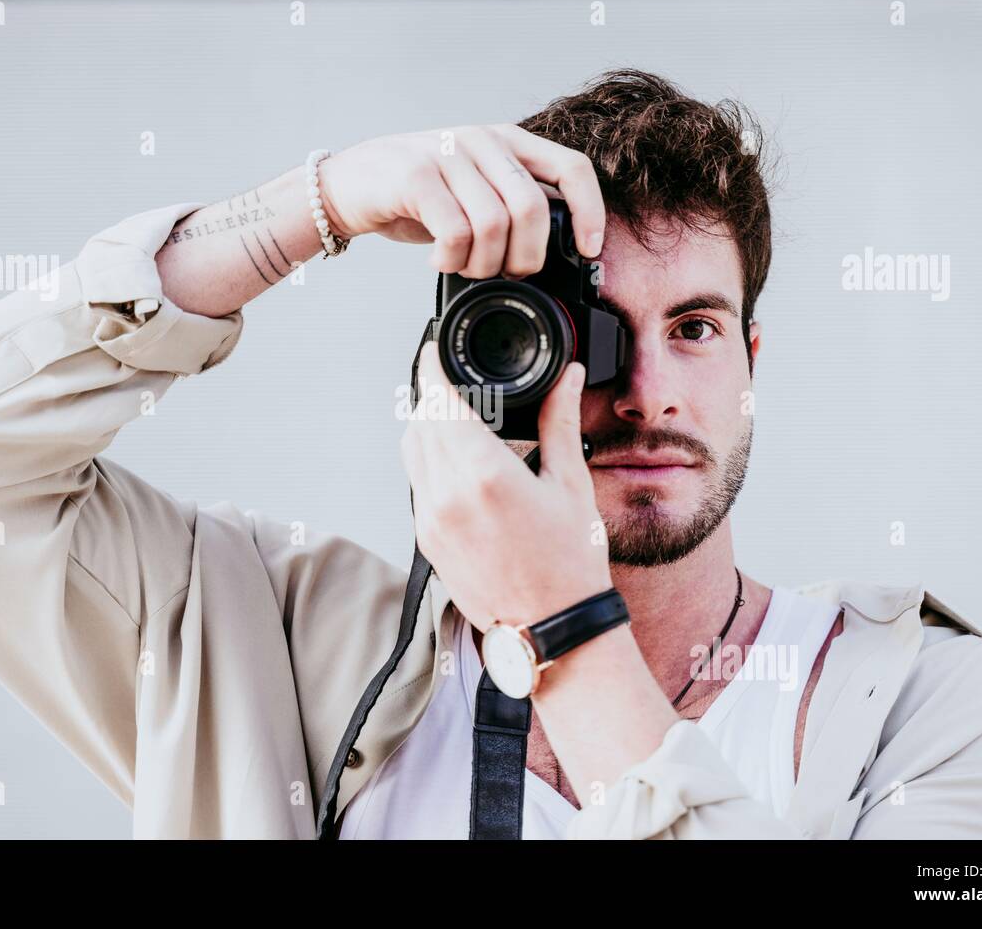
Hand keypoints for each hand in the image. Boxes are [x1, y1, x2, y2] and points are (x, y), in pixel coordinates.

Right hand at [316, 124, 604, 276]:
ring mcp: (448, 154)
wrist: (348, 184)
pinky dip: (452, 259)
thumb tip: (559, 247)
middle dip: (525, 257)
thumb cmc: (418, 196)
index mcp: (508, 141)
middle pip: (532, 208)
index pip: (572, 168)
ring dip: (483, 264)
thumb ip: (513, 205)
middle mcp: (483, 140)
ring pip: (494, 225)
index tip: (590, 251)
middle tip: (506, 274)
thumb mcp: (474, 191)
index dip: (589, 212)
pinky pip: (455, 231)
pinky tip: (442, 262)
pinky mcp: (416, 176)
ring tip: (466, 268)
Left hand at [400, 342, 611, 633]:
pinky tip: (456, 460)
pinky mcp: (426, 542)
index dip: (434, 369)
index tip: (436, 350)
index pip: (441, 402)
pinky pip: (416, 485)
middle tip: (450, 378)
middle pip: (420, 423)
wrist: (553, 631)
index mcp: (484, 475)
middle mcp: (447, 496)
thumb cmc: (570, 564)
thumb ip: (560, 422)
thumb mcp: (571, 485)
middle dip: (432, 396)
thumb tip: (569, 377)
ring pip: (411, 453)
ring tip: (452, 416)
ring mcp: (430, 521)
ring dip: (425, 428)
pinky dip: (427, 462)